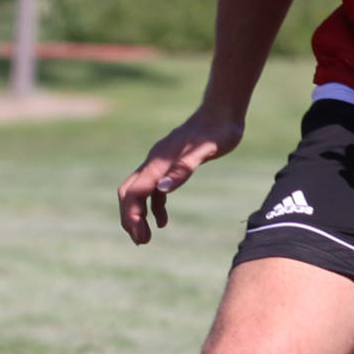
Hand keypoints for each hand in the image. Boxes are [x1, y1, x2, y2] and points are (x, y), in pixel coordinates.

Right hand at [117, 107, 244, 243]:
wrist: (223, 111)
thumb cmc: (218, 131)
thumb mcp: (206, 151)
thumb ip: (184, 169)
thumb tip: (162, 189)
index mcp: (159, 162)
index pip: (135, 193)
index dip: (133, 216)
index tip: (141, 237)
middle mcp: (155, 161)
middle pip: (130, 193)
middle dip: (130, 218)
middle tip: (140, 241)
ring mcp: (161, 162)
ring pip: (140, 192)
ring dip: (140, 215)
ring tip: (146, 237)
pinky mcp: (170, 163)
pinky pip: (154, 189)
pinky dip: (154, 206)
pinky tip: (163, 220)